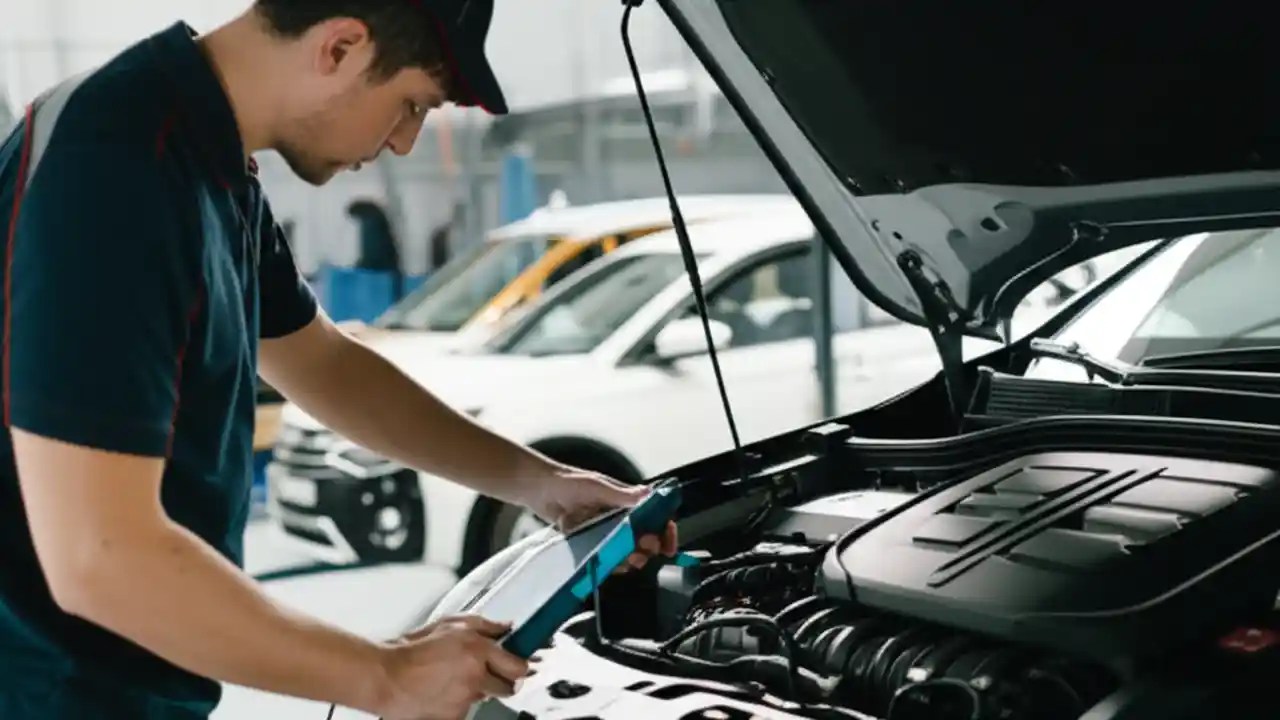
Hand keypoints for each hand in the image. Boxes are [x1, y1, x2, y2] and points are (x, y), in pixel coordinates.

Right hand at [374, 615, 529, 719]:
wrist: (386, 676)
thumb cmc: (411, 648)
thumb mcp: (450, 624)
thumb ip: (485, 625)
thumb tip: (507, 628)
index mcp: (478, 650)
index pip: (519, 667)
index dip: (517, 666)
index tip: (515, 665)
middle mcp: (476, 676)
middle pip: (509, 687)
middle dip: (501, 680)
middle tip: (484, 672)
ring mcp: (465, 699)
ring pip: (484, 697)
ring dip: (475, 689)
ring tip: (451, 678)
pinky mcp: (455, 716)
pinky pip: (467, 709)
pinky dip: (458, 702)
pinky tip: (442, 690)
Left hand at [523, 463, 677, 571]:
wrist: (541, 491)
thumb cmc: (568, 482)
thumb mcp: (596, 486)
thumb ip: (621, 494)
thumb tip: (647, 494)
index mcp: (627, 501)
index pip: (655, 515)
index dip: (665, 529)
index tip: (667, 542)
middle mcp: (621, 517)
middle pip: (646, 537)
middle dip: (649, 547)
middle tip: (643, 551)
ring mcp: (607, 531)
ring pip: (629, 550)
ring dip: (633, 558)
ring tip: (627, 560)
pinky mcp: (593, 543)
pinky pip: (610, 558)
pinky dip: (614, 564)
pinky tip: (611, 564)